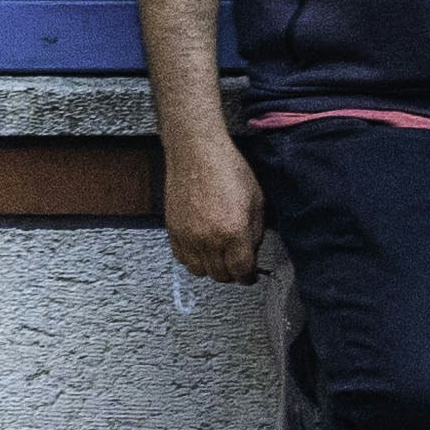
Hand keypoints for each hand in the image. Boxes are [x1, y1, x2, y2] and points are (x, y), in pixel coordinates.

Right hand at [164, 135, 261, 285]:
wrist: (196, 152)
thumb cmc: (229, 169)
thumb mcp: (256, 199)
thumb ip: (255, 232)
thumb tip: (251, 252)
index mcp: (233, 232)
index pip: (242, 271)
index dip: (249, 277)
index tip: (250, 276)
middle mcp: (209, 240)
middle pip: (221, 275)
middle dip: (232, 273)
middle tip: (236, 264)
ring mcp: (188, 237)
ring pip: (200, 271)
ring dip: (212, 268)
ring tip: (219, 256)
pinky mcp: (173, 231)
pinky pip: (182, 259)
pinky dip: (193, 259)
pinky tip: (201, 248)